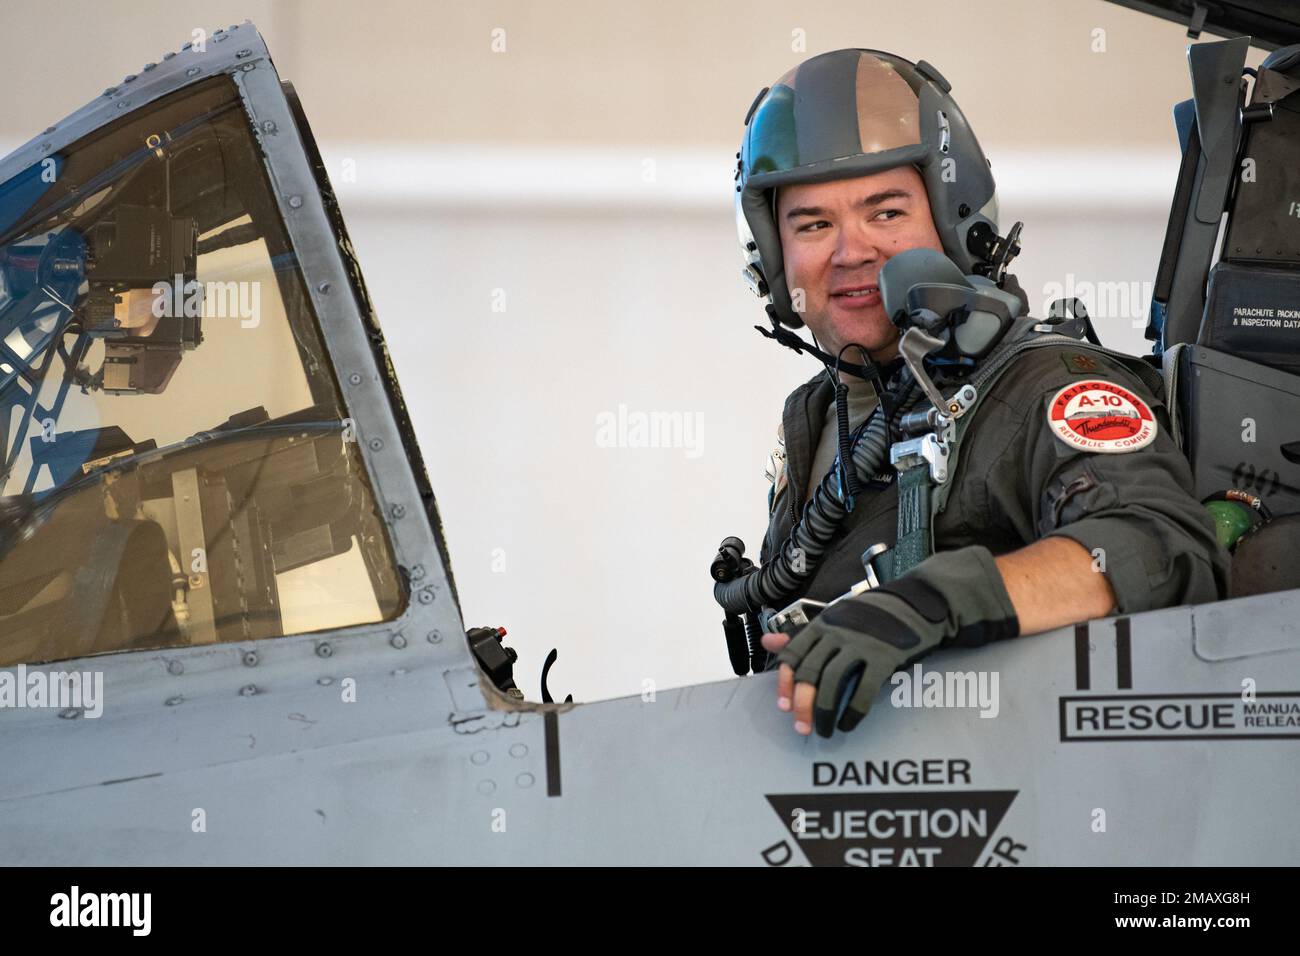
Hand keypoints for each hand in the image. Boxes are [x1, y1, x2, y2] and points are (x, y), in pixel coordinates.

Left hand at [760, 544, 1018, 737]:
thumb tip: (767, 642)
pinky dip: (853, 712)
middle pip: (810, 674)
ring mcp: (860, 644)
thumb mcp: (833, 619)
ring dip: (825, 712)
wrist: (915, 604)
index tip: (784, 706)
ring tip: (824, 730)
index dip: (785, 683)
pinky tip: (849, 724)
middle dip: (803, 705)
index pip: (793, 656)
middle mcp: (836, 633)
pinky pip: (863, 690)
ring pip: (832, 683)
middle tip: (803, 728)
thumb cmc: (871, 616)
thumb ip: (801, 635)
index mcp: (822, 624)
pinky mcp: (883, 657)